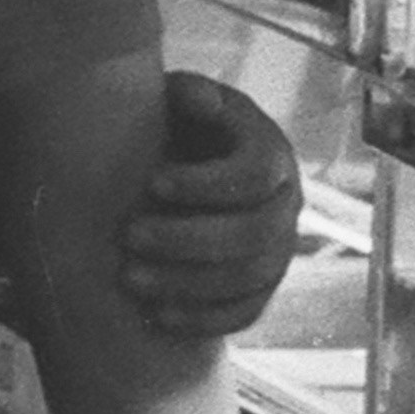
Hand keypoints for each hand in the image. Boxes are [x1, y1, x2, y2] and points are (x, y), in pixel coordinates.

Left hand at [119, 74, 307, 341]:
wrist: (190, 169)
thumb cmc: (182, 129)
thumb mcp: (185, 101)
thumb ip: (189, 93)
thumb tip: (200, 101)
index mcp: (272, 154)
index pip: (255, 175)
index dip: (206, 183)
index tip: (153, 183)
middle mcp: (287, 204)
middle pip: (254, 233)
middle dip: (187, 240)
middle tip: (128, 236)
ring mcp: (280, 250)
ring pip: (249, 278)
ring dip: (188, 284)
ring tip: (129, 279)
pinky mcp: (263, 286)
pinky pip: (245, 312)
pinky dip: (205, 319)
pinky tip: (159, 315)